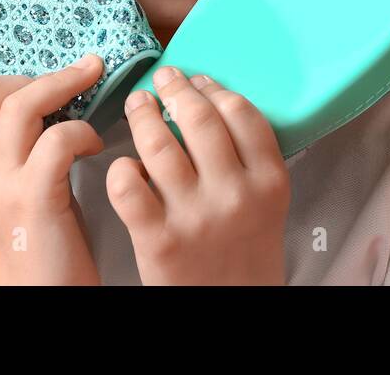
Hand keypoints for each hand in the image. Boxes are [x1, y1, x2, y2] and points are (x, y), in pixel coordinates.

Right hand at [0, 53, 106, 284]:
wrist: (34, 295)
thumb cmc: (34, 239)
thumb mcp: (8, 187)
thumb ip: (12, 149)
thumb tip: (44, 101)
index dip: (15, 78)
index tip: (49, 85)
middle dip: (43, 75)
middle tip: (82, 75)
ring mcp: (1, 183)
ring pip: (22, 105)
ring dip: (66, 86)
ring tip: (94, 90)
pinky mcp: (34, 198)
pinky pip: (58, 139)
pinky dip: (83, 132)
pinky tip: (96, 146)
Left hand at [106, 66, 290, 284]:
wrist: (231, 310)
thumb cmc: (245, 253)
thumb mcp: (267, 204)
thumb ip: (249, 159)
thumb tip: (210, 102)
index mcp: (268, 182)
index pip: (241, 113)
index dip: (214, 89)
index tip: (198, 80)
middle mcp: (234, 195)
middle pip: (199, 118)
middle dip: (175, 89)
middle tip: (163, 79)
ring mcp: (194, 217)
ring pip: (158, 145)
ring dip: (141, 115)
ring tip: (137, 104)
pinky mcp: (158, 240)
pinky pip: (127, 185)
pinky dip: (120, 168)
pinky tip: (125, 165)